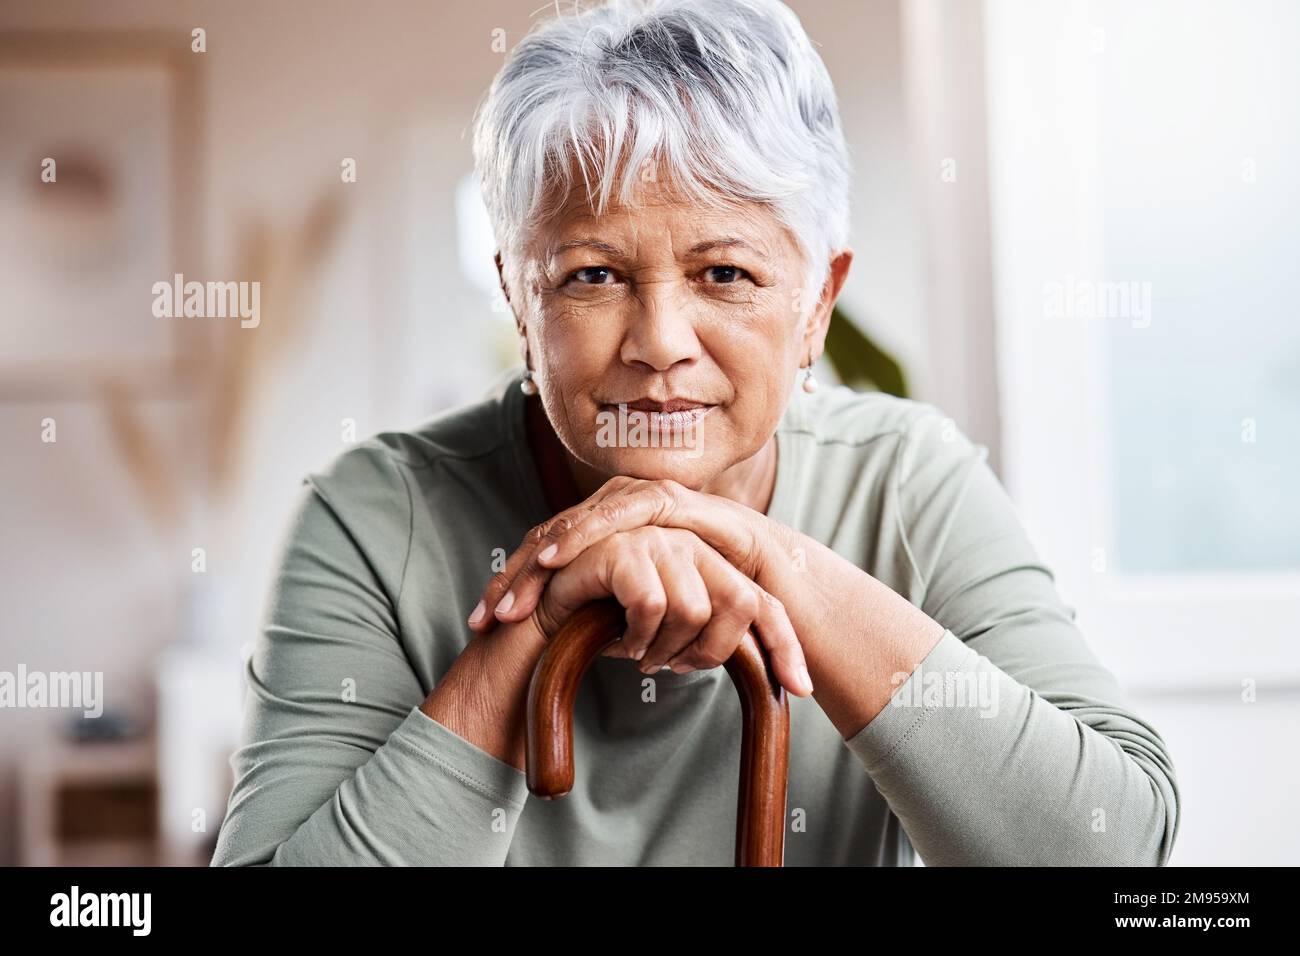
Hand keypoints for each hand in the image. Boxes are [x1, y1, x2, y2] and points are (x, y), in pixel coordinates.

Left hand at [469, 477, 790, 639]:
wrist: (762, 574)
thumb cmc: (700, 595)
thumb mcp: (640, 616)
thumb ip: (605, 622)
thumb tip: (570, 655)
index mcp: (600, 541)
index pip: (543, 561)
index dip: (510, 590)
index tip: (480, 625)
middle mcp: (611, 517)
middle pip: (547, 541)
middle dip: (515, 577)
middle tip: (488, 613)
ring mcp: (637, 504)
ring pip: (574, 525)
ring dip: (543, 552)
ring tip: (516, 580)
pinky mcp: (666, 499)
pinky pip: (615, 513)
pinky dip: (584, 530)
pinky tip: (558, 554)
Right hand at [523, 525, 812, 696]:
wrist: (545, 617)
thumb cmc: (609, 625)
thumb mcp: (674, 637)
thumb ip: (718, 640)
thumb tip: (789, 682)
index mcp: (710, 563)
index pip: (765, 603)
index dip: (785, 646)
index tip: (800, 691)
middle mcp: (691, 543)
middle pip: (741, 604)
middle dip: (709, 652)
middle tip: (670, 669)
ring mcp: (658, 537)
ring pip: (696, 610)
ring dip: (663, 648)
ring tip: (636, 652)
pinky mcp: (624, 545)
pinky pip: (652, 605)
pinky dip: (635, 636)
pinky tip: (616, 639)